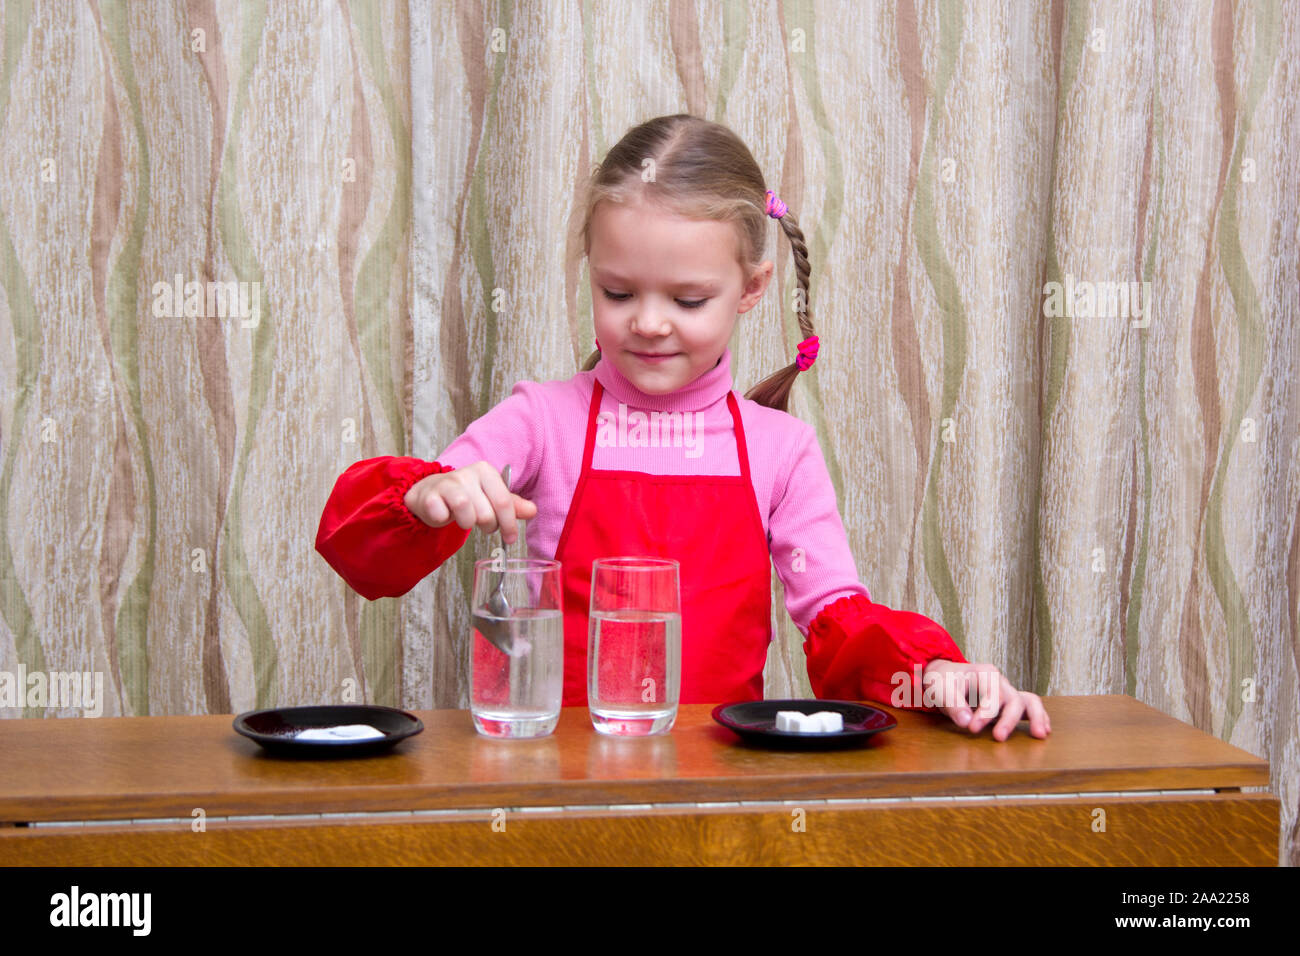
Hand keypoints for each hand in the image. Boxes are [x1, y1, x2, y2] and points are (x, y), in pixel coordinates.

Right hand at [403, 461, 537, 544]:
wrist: (429, 493)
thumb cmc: (464, 496)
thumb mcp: (490, 498)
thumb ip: (512, 505)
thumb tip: (532, 511)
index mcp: (486, 471)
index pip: (505, 501)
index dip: (509, 524)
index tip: (510, 538)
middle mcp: (467, 474)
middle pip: (487, 514)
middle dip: (487, 526)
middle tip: (482, 524)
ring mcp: (447, 483)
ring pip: (467, 515)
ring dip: (467, 524)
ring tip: (464, 519)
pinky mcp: (429, 496)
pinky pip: (441, 516)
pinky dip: (444, 521)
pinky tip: (444, 515)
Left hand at [921, 659, 1050, 740]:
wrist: (944, 677)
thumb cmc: (943, 681)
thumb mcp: (940, 689)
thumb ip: (952, 704)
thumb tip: (967, 722)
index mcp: (985, 673)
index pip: (992, 694)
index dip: (986, 713)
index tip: (973, 729)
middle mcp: (1000, 681)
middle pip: (1013, 699)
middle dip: (1008, 720)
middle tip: (998, 738)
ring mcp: (1006, 692)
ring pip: (1029, 700)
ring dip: (1036, 717)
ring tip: (1040, 735)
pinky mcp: (1008, 703)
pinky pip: (1029, 706)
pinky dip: (1038, 717)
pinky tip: (1043, 731)